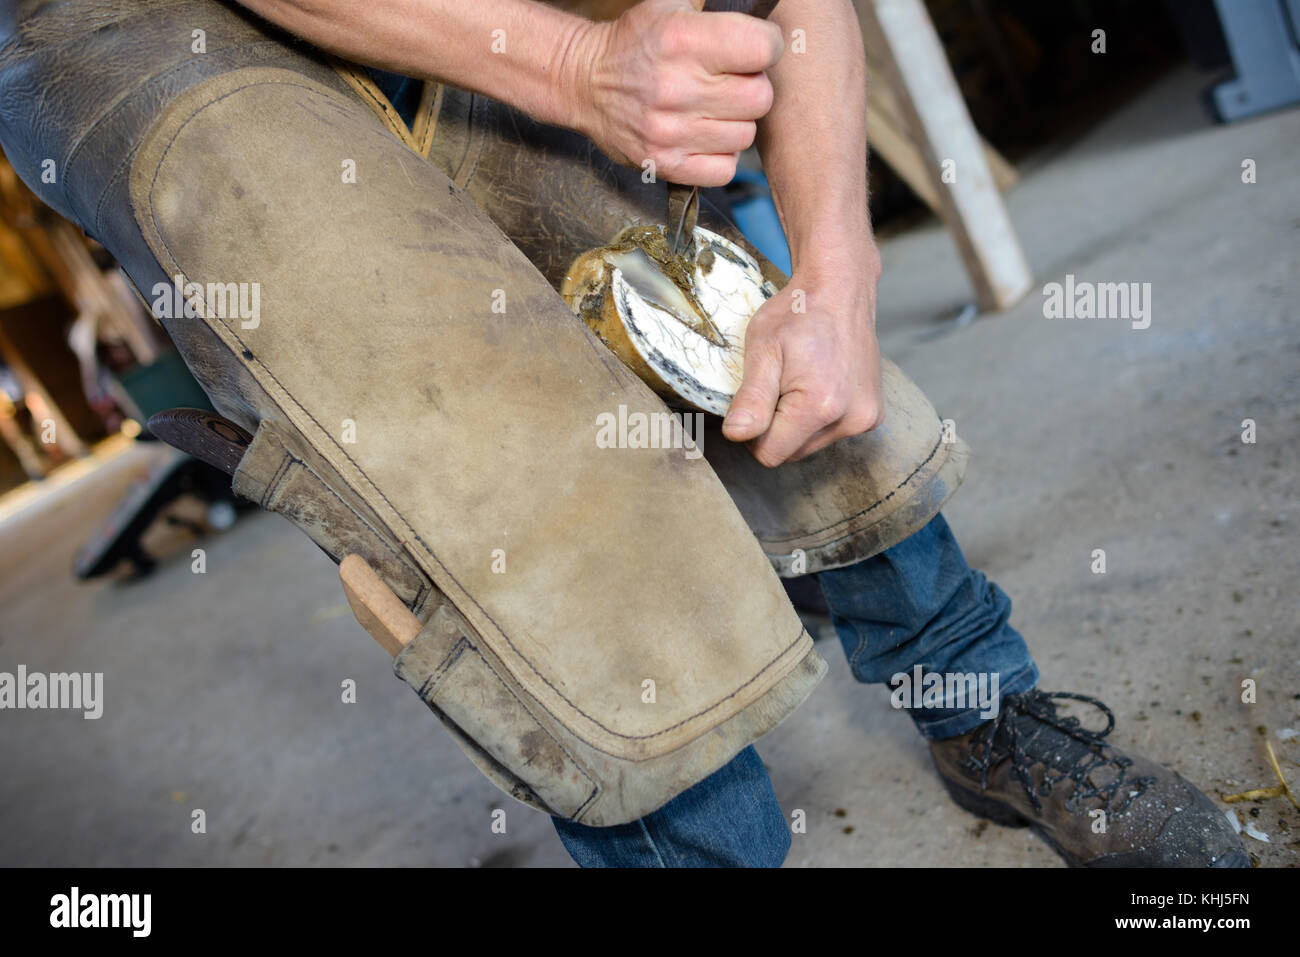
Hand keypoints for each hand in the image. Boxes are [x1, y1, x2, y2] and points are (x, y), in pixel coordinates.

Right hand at [568, 0, 783, 185]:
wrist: (586, 83)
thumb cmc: (635, 44)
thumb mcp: (670, 6)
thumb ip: (718, 12)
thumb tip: (763, 22)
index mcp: (681, 40)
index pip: (763, 48)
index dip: (766, 47)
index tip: (753, 50)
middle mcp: (676, 88)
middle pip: (760, 97)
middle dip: (751, 87)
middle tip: (730, 82)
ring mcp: (670, 132)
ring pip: (745, 136)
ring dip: (736, 122)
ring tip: (712, 109)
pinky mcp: (666, 164)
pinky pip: (725, 169)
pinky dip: (721, 155)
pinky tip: (705, 136)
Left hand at [722, 260, 884, 465]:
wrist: (840, 288)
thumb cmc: (799, 313)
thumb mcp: (763, 349)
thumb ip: (751, 398)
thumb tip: (736, 434)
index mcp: (821, 407)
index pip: (770, 454)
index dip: (754, 431)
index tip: (755, 399)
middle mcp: (851, 419)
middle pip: (791, 452)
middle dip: (776, 426)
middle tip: (778, 383)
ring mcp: (866, 419)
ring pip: (810, 445)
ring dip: (796, 422)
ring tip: (799, 380)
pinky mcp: (873, 414)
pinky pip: (831, 433)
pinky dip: (818, 417)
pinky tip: (818, 384)